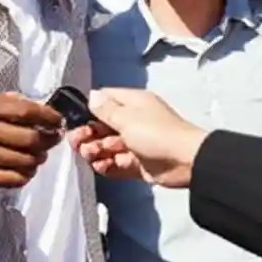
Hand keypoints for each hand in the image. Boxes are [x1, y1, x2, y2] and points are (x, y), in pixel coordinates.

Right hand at [0, 92, 63, 187]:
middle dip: (47, 141)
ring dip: (37, 160)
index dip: (48, 117)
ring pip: (21, 161)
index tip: (59, 122)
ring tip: (39, 157)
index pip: (26, 111)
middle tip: (52, 141)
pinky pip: (8, 179)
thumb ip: (13, 103)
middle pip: (28, 139)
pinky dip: (24, 177)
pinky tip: (27, 172)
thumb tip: (46, 110)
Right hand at [67, 88, 206, 187]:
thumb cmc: (156, 133)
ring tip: (92, 154)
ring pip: (107, 147)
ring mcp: (135, 144)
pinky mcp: (138, 164)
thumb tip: (92, 95)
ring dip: (95, 151)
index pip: (105, 100)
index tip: (75, 119)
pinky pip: (116, 164)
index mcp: (133, 104)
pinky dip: (107, 166)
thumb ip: (105, 109)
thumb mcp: (127, 117)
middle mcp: (133, 122)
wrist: (186, 162)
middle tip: (80, 142)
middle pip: (102, 126)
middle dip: (88, 134)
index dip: (88, 109)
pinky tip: (101, 166)